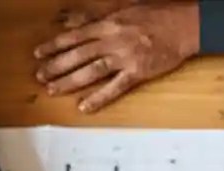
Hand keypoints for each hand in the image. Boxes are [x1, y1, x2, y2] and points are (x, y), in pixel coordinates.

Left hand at [34, 0, 200, 112]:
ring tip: (52, 90)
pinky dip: (98, 98)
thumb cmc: (155, 16)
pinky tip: (84, 107)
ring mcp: (125, 58)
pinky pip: (114, 88)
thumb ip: (95, 17)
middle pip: (78, 55)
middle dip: (56, 66)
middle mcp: (113, 40)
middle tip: (40, 76)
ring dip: (69, 81)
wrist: (184, 26)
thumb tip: (71, 21)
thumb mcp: (122, 9)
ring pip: (91, 71)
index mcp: (109, 24)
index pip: (75, 36)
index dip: (55, 45)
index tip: (39, 54)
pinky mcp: (137, 73)